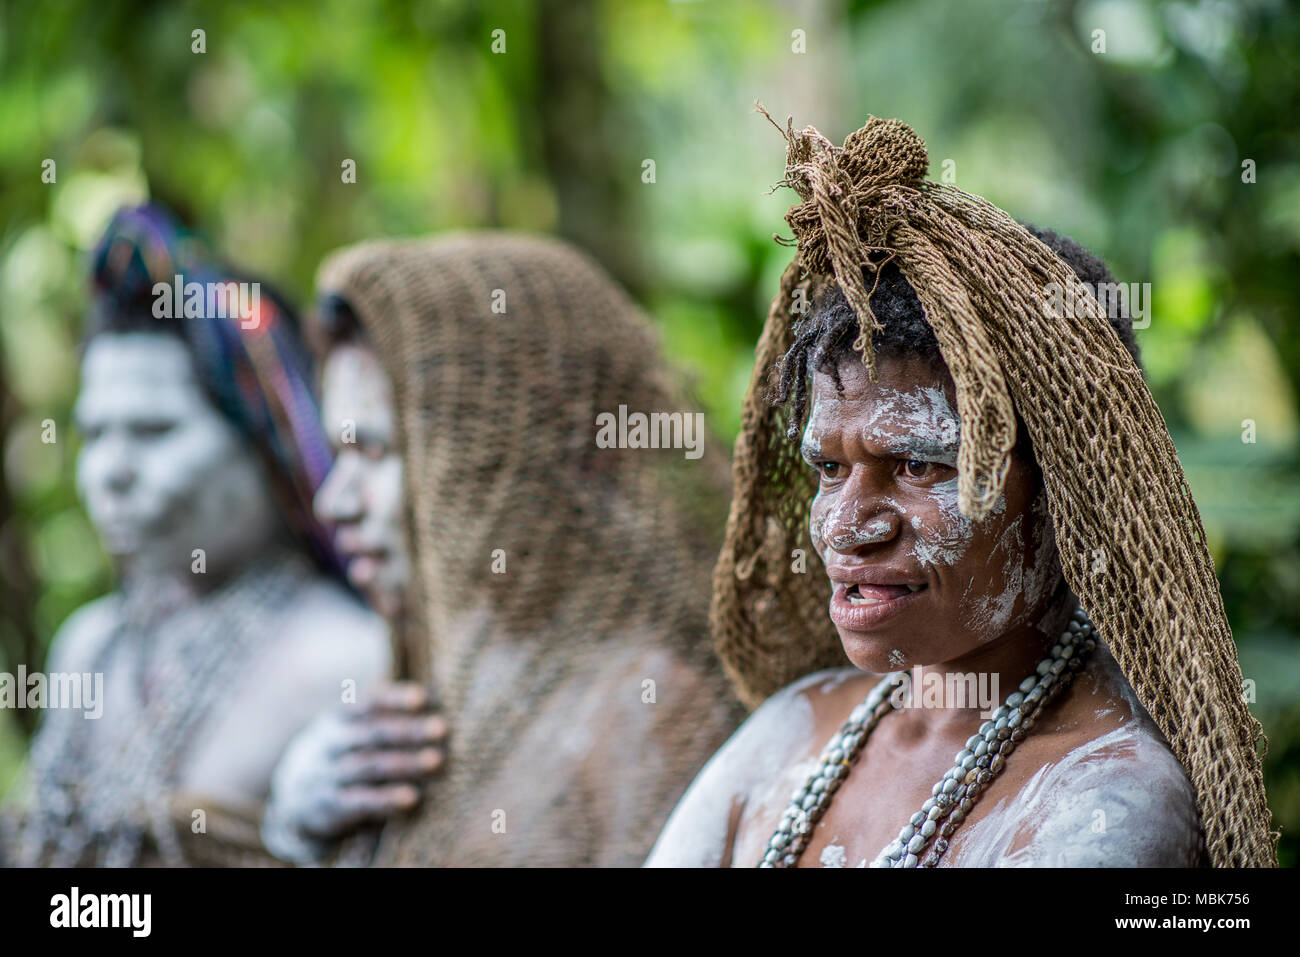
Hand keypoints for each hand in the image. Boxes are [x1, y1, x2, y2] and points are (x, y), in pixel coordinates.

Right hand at [262, 682, 446, 861]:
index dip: (393, 699)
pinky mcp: (330, 808)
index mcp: (337, 718)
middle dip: (408, 730)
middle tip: (441, 728)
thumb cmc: (343, 754)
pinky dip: (385, 800)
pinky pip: (358, 802)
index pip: (365, 703)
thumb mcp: (352, 729)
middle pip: (371, 734)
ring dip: (404, 763)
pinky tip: (412, 798)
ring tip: (436, 760)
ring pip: (367, 766)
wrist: (293, 798)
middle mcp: (329, 743)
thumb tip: (435, 694)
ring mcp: (327, 776)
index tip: (422, 697)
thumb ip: (385, 714)